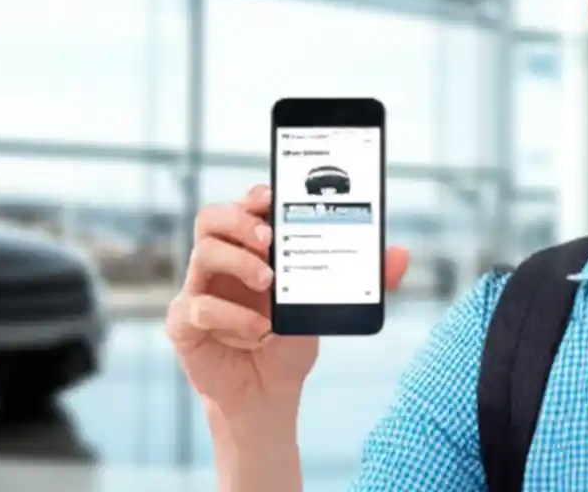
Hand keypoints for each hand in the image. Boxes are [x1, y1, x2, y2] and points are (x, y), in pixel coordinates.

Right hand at [166, 184, 410, 421]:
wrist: (267, 393)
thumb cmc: (290, 340)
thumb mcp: (328, 306)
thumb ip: (364, 282)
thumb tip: (402, 255)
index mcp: (250, 248)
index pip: (245, 206)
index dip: (256, 196)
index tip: (274, 198)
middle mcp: (220, 262)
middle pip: (212, 218)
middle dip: (241, 220)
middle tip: (270, 240)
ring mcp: (198, 290)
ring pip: (202, 253)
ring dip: (238, 262)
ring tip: (270, 283)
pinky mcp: (185, 323)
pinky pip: (197, 307)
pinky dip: (231, 316)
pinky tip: (258, 329)